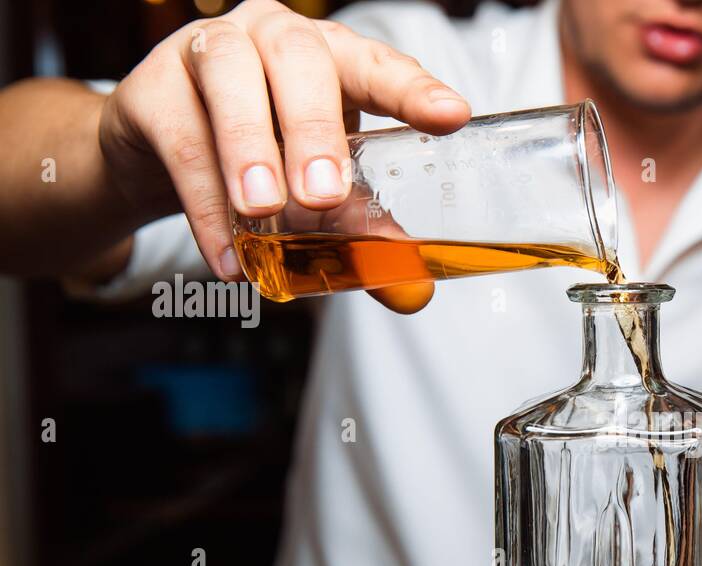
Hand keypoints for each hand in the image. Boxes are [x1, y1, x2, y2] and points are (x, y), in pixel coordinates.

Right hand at [97, 0, 468, 308]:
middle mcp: (273, 37)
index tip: (451, 117)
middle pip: (301, 61)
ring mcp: (209, 51)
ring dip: (249, 150)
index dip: (413, 91)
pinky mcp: (152, 89)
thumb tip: (413, 293)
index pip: (379, 65)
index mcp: (333, 57)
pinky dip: (205, 204)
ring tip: (263, 210)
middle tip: (323, 195)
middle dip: (315, 129)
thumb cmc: (264, 159)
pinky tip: (227, 254)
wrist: (160, 156)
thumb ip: (365, 235)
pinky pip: (181, 141)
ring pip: (231, 82)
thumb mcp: (321, 193)